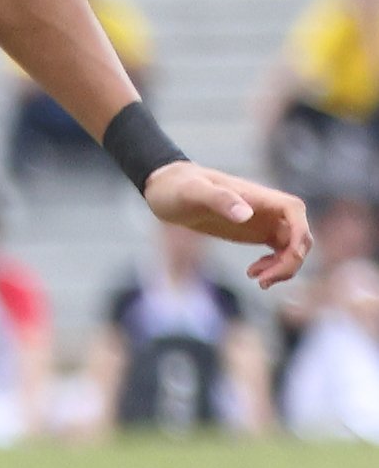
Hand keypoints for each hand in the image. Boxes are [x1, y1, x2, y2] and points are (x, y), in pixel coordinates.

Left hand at [146, 160, 315, 286]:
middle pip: (300, 234)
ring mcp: (265, 221)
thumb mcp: (194, 192)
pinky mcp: (257, 233)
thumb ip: (219, 199)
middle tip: (262, 280)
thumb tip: (246, 215)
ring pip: (293, 246)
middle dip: (291, 260)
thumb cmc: (179, 187)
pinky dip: (274, 266)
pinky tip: (252, 274)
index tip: (286, 258)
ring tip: (258, 280)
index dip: (299, 234)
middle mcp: (268, 208)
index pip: (295, 210)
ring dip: (284, 267)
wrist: (168, 190)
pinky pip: (280, 251)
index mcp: (260, 196)